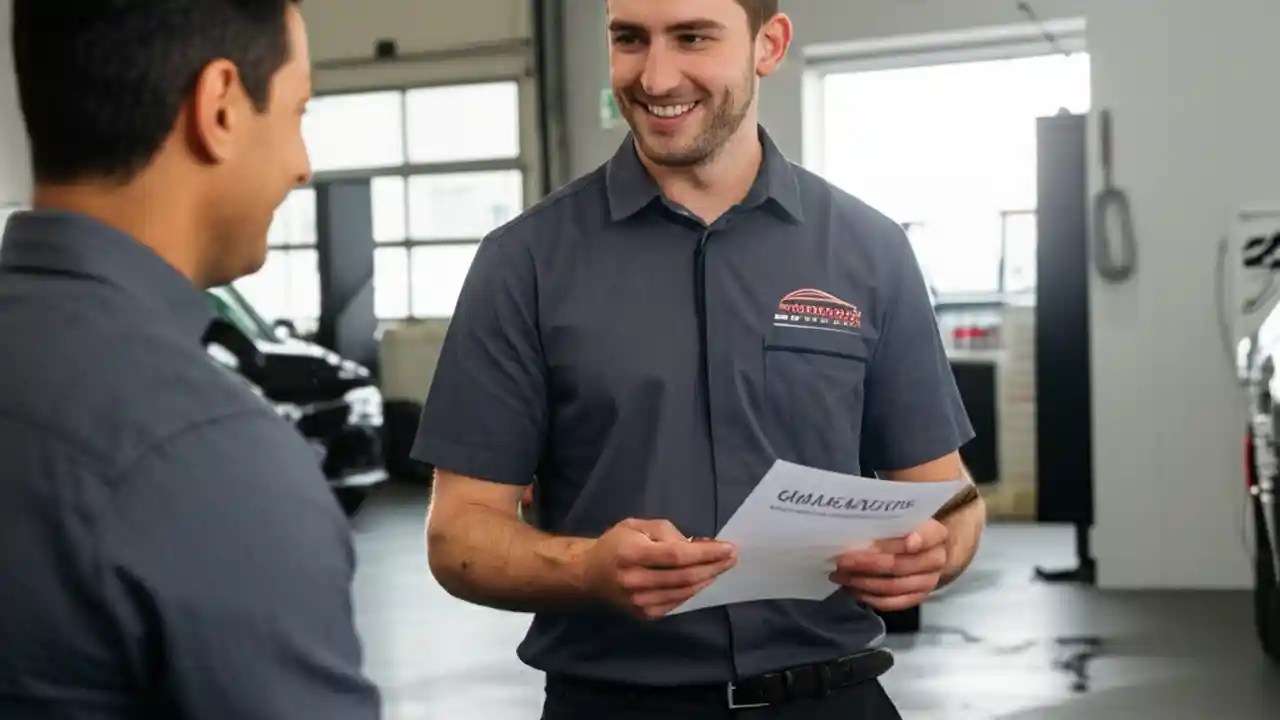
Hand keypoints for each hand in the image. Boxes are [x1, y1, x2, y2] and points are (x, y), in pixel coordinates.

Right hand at [584, 519, 736, 619]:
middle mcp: (635, 581)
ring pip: (685, 592)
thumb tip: (696, 545)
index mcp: (632, 554)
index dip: (706, 553)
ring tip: (722, 567)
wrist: (588, 576)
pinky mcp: (644, 615)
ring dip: (707, 579)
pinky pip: (677, 602)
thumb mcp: (636, 526)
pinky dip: (693, 590)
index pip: (677, 555)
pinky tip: (702, 580)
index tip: (729, 548)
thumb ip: (665, 532)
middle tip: (733, 557)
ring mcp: (639, 602)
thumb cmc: (615, 544)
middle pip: (685, 576)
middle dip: (714, 566)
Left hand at [830, 520, 948, 611]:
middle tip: (841, 560)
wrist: (929, 552)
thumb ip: (888, 523)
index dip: (908, 540)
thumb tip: (852, 528)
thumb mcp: (905, 520)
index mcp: (936, 534)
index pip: (925, 536)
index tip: (884, 542)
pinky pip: (893, 603)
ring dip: (863, 582)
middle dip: (866, 563)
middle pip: (899, 564)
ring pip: (893, 586)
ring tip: (840, 575)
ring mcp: (928, 582)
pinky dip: (870, 597)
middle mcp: (936, 559)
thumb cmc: (909, 530)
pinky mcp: (918, 598)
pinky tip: (852, 590)